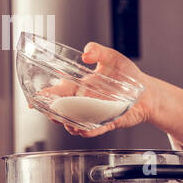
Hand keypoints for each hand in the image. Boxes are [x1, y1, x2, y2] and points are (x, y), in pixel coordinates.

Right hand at [41, 42, 155, 136]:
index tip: (35, 99)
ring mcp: (95, 114)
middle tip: (51, 112)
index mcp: (81, 86)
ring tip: (68, 122)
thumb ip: (98, 51)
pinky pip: (95, 130)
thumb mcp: (112, 57)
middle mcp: (85, 102)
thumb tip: (86, 52)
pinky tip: (84, 130)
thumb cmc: (129, 75)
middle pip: (62, 111)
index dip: (44, 96)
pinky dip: (88, 131)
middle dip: (53, 113)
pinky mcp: (107, 122)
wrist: (147, 92)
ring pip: (75, 123)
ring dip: (69, 124)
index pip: (58, 92)